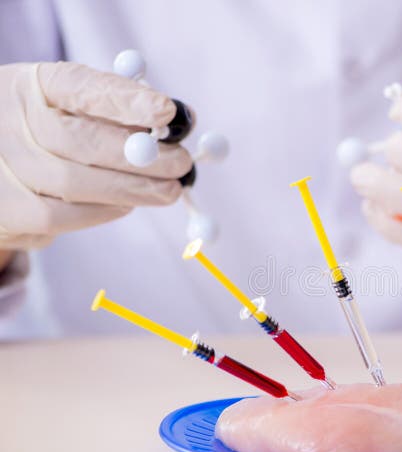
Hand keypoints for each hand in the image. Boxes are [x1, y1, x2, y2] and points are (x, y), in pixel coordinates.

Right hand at [0, 61, 192, 249]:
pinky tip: (126, 205)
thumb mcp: (69, 110)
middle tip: (183, 164)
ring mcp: (1, 164)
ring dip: (131, 189)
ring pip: (74, 182)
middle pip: (80, 140)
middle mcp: (8, 120)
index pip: (80, 86)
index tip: (167, 111)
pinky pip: (60, 216)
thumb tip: (173, 122)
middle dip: (141, 157)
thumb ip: (113, 112)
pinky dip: (101, 212)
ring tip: (167, 190)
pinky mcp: (4, 208)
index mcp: (31, 85)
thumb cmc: (47, 135)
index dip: (125, 99)